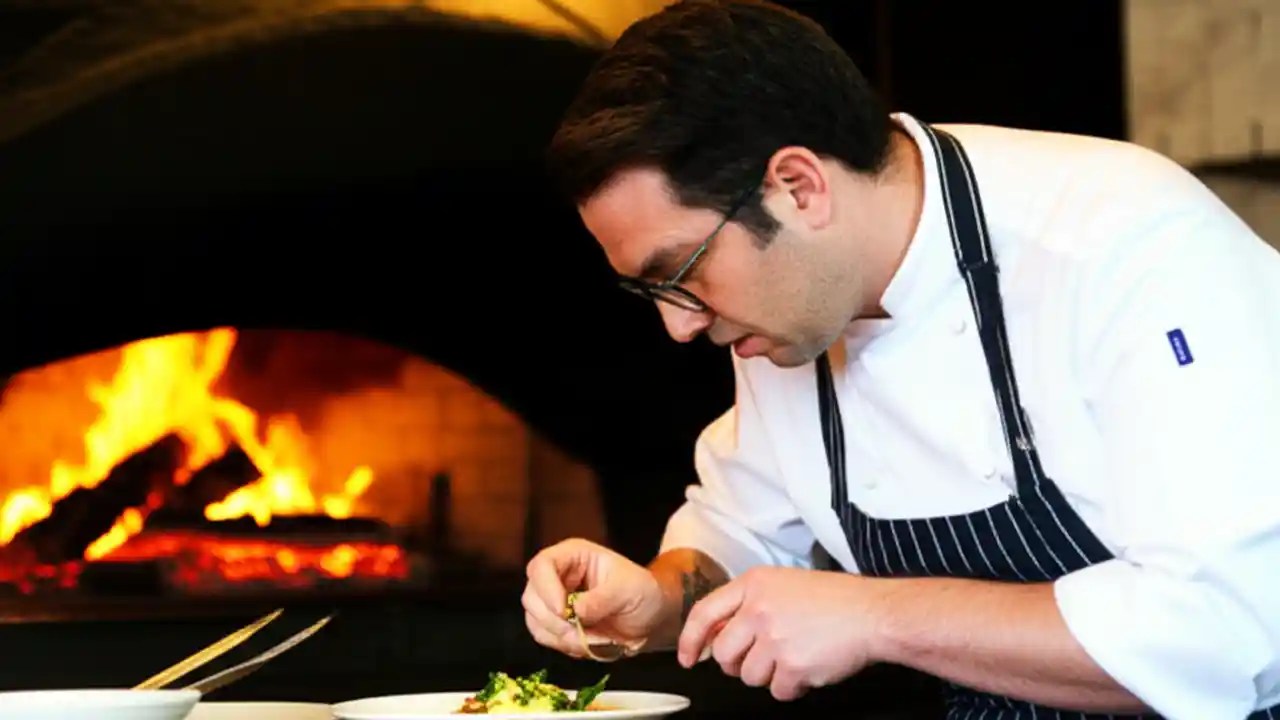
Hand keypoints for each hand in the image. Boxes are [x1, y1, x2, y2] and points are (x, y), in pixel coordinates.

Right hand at [523, 538, 668, 658]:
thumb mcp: (628, 590)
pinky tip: (588, 643)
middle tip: (582, 632)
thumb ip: (602, 599)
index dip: (546, 588)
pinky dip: (564, 646)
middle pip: (531, 596)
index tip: (563, 611)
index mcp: (573, 556)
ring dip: (562, 637)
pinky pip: (545, 638)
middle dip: (555, 621)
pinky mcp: (556, 624)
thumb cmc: (642, 592)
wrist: (651, 618)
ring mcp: (553, 601)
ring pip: (535, 621)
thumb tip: (576, 612)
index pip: (542, 565)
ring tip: (593, 639)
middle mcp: (558, 576)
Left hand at [676, 566, 884, 700]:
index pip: (705, 613)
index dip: (690, 639)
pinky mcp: (793, 665)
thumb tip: (720, 635)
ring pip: (749, 676)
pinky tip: (809, 666)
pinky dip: (793, 686)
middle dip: (738, 663)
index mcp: (754, 584)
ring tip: (794, 657)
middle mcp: (759, 609)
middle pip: (723, 653)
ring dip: (769, 675)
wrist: (873, 614)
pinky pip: (777, 691)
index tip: (688, 657)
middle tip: (761, 658)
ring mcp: (775, 638)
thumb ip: (749, 604)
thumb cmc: (834, 600)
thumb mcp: (783, 584)